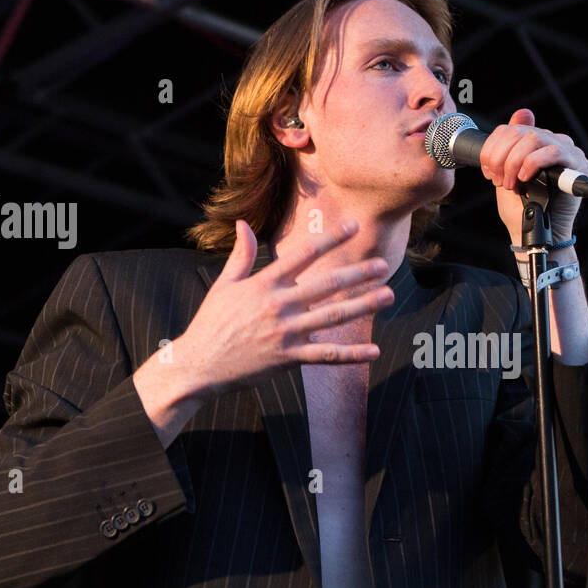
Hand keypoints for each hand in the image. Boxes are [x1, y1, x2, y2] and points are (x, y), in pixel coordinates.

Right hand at [172, 219, 394, 397]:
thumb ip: (241, 255)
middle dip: (357, 273)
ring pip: (332, 317)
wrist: (199, 363)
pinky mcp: (288, 358)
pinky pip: (326, 357)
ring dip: (363, 305)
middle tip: (383, 264)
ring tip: (388, 295)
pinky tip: (374, 351)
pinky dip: (352, 355)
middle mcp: (278, 305)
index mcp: (264, 284)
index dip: (330, 239)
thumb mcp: (224, 285)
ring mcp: (285, 333)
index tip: (353, 227)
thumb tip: (243, 224)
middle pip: (326, 285)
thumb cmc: (212, 322)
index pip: (303, 254)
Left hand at [478, 108, 587, 244]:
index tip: (487, 170)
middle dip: (502, 157)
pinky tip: (525, 178)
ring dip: (515, 162)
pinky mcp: (577, 163)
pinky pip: (552, 152)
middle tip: (498, 180)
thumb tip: (522, 112)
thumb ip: (509, 146)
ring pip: (534, 137)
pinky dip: (533, 163)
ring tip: (511, 183)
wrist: (534, 233)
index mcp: (536, 142)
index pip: (511, 128)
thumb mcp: (507, 173)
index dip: (493, 147)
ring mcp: (566, 151)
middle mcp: (553, 142)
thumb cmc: (522, 207)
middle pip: (520, 131)